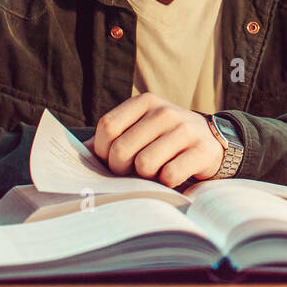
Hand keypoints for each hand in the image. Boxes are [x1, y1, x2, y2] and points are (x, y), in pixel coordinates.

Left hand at [83, 92, 223, 187]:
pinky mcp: (201, 150)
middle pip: (122, 150)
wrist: (210, 141)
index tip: (109, 161)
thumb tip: (76, 155)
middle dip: (120, 170)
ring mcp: (185, 129)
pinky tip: (171, 176)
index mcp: (145, 102)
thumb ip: (111, 138)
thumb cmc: (164, 139)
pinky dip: (165, 183)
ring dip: (145, 177)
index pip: (107, 127)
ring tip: (153, 173)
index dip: (101, 151)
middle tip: (130, 173)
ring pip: (145, 165)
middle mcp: (165, 112)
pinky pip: (169, 175)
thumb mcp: (140, 128)